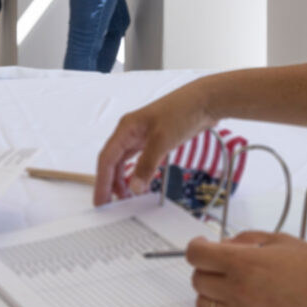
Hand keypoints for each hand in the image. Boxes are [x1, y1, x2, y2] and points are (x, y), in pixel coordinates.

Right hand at [94, 79, 215, 204]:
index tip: (100, 201)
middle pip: (113, 161)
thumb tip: (134, 188)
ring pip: (125, 161)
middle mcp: (131, 132)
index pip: (106, 159)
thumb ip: (147, 165)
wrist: (206, 101)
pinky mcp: (155, 139)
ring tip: (124, 198)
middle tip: (109, 205)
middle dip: (109, 183)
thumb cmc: (183, 111)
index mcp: (127, 128)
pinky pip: (139, 159)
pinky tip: (139, 183)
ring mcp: (143, 135)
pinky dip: (137, 172)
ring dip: (122, 179)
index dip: (101, 181)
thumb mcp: (162, 140)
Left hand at [187, 232, 306, 306]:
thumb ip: (248, 240)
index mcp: (245, 263)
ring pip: (206, 306)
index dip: (196, 247)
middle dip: (205, 269)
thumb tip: (227, 245)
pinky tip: (255, 301)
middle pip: (197, 281)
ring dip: (212, 293)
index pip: (197, 255)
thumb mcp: (283, 241)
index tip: (201, 245)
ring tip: (230, 285)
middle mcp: (240, 291)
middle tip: (219, 263)